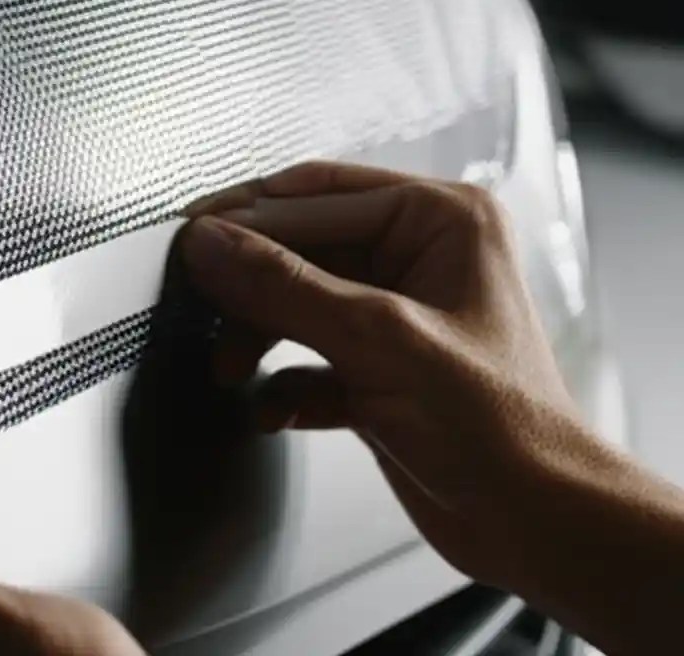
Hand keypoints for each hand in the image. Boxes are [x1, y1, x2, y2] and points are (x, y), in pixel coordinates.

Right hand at [181, 162, 683, 653]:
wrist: (534, 522)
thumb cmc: (502, 427)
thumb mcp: (379, 341)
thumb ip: (284, 286)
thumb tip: (212, 245)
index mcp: (440, 221)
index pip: (315, 200)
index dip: (245, 222)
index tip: (188, 245)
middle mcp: (418, 259)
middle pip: (298, 248)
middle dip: (249, 288)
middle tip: (197, 304)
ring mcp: (395, 316)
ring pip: (295, 304)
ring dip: (257, 337)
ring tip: (231, 367)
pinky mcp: (376, 369)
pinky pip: (305, 358)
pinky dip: (282, 384)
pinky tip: (273, 409)